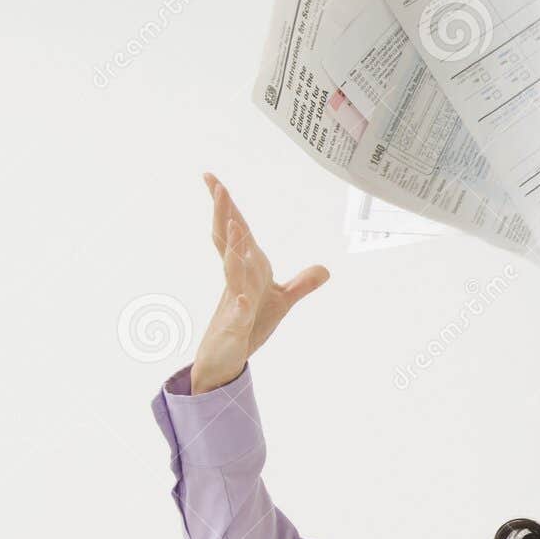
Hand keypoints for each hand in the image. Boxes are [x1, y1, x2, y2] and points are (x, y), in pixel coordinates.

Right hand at [189, 172, 330, 394]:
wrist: (224, 359)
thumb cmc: (248, 326)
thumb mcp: (281, 303)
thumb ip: (301, 285)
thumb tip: (325, 269)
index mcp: (247, 271)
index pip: (237, 233)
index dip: (229, 207)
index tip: (214, 179)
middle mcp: (237, 281)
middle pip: (230, 243)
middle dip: (224, 214)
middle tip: (217, 185)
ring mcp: (233, 303)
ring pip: (232, 273)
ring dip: (233, 251)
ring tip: (231, 226)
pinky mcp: (235, 328)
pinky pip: (238, 317)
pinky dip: (242, 309)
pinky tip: (246, 301)